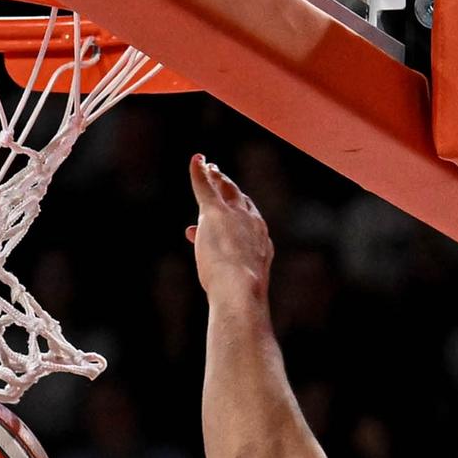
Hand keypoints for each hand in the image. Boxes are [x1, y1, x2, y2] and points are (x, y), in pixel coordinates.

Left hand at [185, 154, 272, 310]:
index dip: (238, 214)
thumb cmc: (241, 297)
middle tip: (220, 176)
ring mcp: (234, 216)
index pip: (250, 221)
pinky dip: (198, 172)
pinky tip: (195, 160)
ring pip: (225, 188)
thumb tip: (217, 284)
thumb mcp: (239, 286)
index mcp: (262, 242)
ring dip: (217, 176)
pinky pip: (205, 187)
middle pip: (241, 198)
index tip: (228, 214)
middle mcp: (252, 223)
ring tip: (209, 166)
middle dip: (230, 187)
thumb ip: (228, 275)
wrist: (241, 291)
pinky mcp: (214, 212)